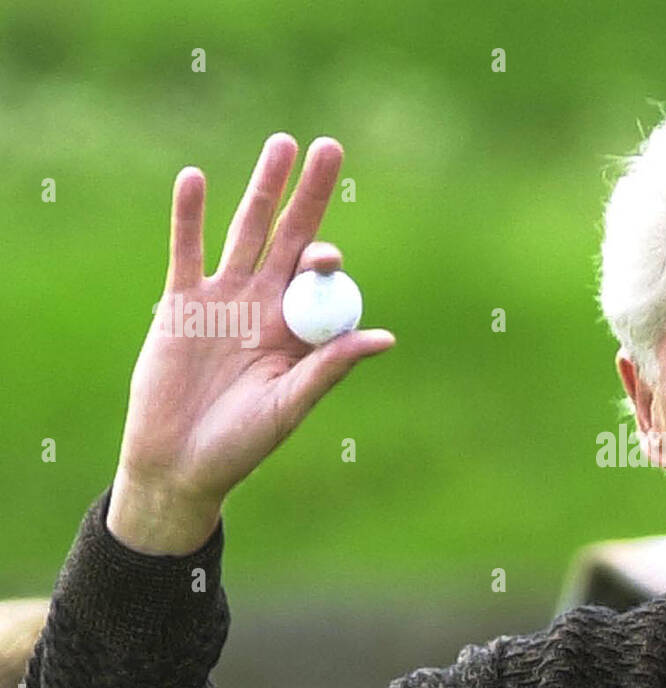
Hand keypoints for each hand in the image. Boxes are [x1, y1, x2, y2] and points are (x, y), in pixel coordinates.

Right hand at [107, 134, 394, 552]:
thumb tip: (385, 338)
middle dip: (308, 195)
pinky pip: (186, 251)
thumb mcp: (289, 406)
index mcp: (299, 330)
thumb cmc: (242, 444)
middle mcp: (265, 306)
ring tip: (282, 145)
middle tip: (329, 147)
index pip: (320, 280)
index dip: (325, 259)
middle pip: (290, 237)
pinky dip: (189, 217)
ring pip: (245, 232)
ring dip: (262, 189)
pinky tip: (195, 179)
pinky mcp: (179, 303)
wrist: (179, 464)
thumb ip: (328, 368)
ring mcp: (223, 299)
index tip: (326, 255)